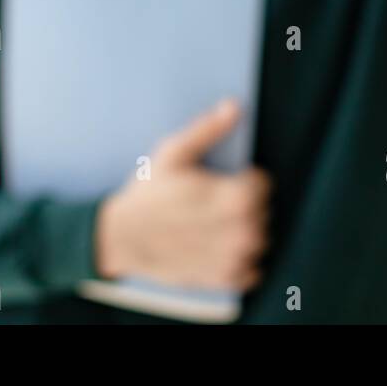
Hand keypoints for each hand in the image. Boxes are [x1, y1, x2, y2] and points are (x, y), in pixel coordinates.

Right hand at [94, 99, 270, 291]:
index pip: (264, 185)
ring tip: (214, 225)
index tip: (223, 181)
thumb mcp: (173, 153)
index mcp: (235, 199)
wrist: (122, 237)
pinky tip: (216, 247)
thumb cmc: (148, 193)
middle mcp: (241, 232)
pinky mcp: (224, 279)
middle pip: (264, 212)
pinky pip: (252, 270)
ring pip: (260, 241)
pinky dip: (240, 260)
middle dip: (245, 205)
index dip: (245, 179)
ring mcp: (234, 259)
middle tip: (213, 202)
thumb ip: (208, 130)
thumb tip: (234, 106)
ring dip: (244, 232)